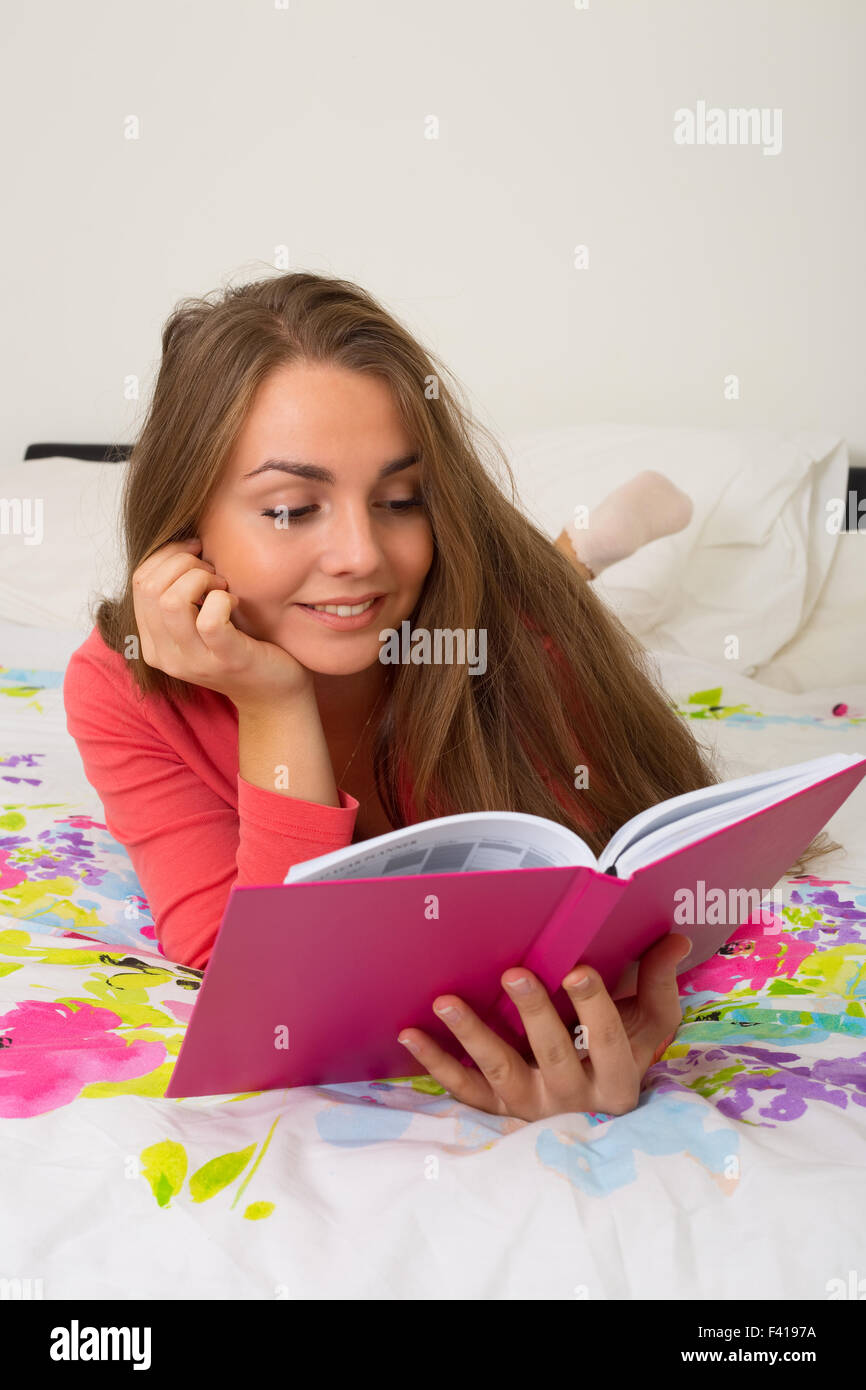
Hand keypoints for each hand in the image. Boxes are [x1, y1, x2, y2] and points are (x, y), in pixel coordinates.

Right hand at [132, 538, 312, 707]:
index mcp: (152, 643)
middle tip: (213, 571)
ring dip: (200, 578)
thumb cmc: (239, 644)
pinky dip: (222, 598)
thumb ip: (180, 592)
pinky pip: (210, 618)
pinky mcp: (226, 661)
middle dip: (183, 563)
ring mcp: (193, 662)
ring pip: (171, 600)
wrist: (274, 691)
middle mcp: (164, 656)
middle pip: (150, 586)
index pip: (139, 582)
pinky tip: (234, 602)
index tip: (197, 553)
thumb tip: (180, 545)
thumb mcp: (199, 619)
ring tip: (221, 585)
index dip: (167, 555)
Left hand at [397, 932, 690, 1119]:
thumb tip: (674, 936)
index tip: (578, 969)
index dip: (593, 1006)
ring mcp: (530, 1106)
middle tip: (513, 972)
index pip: (607, 1040)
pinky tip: (410, 1034)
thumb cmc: (621, 1058)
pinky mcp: (497, 1109)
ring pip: (500, 1071)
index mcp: (615, 1077)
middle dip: (533, 1013)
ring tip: (446, 1000)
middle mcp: (571, 1097)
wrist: (594, 1119)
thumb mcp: (649, 1027)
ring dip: (471, 1035)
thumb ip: (659, 981)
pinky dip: (435, 1063)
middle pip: (552, 1053)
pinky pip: (463, 1089)